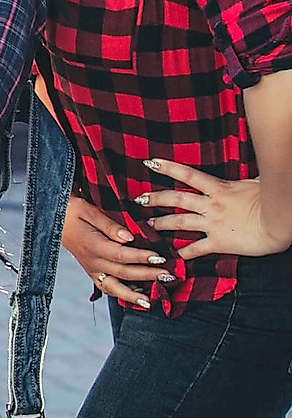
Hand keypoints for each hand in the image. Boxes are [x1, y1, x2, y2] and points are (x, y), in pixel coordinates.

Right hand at [62, 195, 167, 308]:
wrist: (51, 216)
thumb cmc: (71, 208)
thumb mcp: (88, 210)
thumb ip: (109, 225)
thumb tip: (130, 238)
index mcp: (92, 246)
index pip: (122, 256)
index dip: (142, 258)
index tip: (161, 257)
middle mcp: (92, 262)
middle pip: (124, 273)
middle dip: (148, 275)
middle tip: (170, 276)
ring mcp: (91, 269)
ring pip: (115, 289)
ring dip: (134, 295)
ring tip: (152, 301)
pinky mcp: (91, 272)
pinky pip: (107, 288)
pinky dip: (122, 295)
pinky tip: (136, 297)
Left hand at [138, 158, 291, 258]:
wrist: (279, 222)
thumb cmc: (270, 200)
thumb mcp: (253, 183)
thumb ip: (243, 180)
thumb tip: (249, 173)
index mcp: (218, 188)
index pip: (186, 173)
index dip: (166, 167)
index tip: (149, 162)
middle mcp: (210, 204)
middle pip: (175, 198)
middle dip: (155, 198)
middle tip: (139, 199)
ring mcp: (213, 223)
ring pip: (180, 222)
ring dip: (162, 224)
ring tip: (149, 225)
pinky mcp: (220, 242)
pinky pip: (198, 248)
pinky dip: (186, 252)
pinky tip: (176, 255)